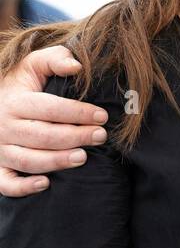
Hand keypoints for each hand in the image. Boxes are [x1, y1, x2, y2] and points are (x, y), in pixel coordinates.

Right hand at [0, 46, 108, 196]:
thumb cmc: (21, 86)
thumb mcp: (32, 66)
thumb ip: (54, 59)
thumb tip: (77, 67)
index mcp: (15, 101)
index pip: (50, 108)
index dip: (78, 112)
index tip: (102, 116)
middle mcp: (5, 127)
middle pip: (43, 136)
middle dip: (75, 137)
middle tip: (100, 136)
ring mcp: (0, 150)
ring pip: (28, 160)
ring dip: (57, 161)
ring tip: (83, 157)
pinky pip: (6, 184)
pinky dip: (23, 188)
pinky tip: (46, 184)